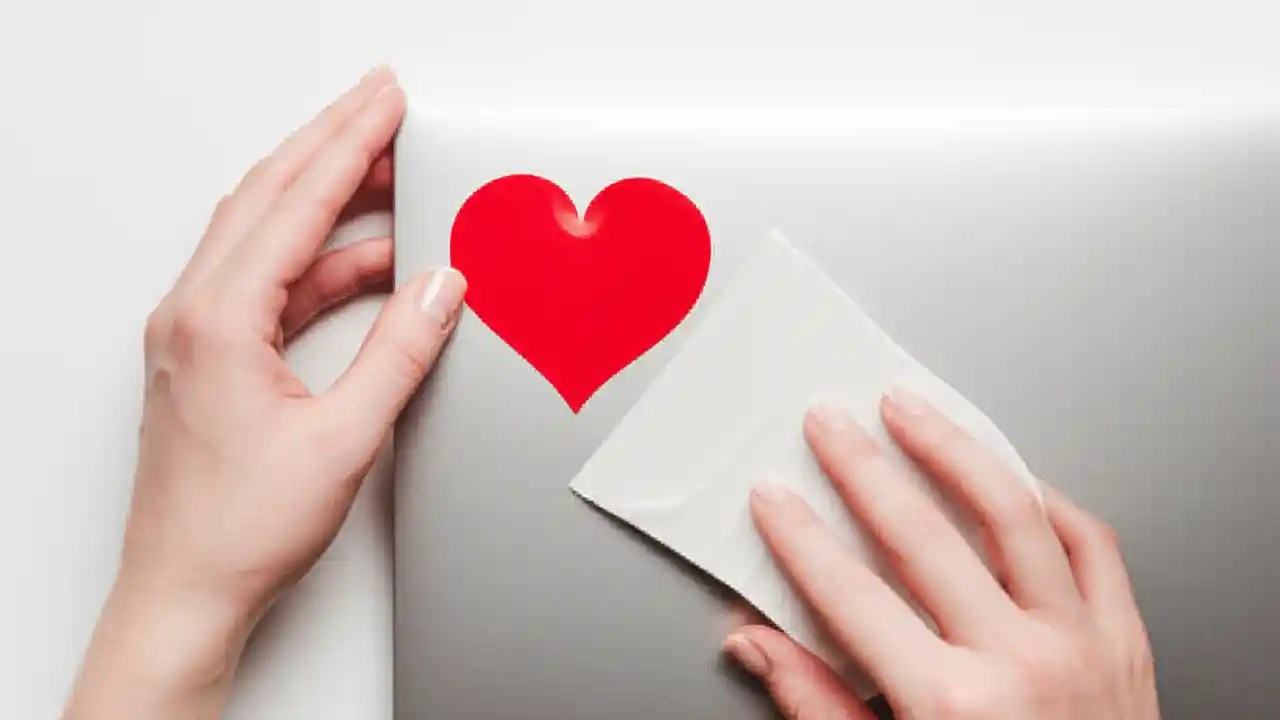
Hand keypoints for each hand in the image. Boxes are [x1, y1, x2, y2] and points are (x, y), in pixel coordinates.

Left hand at [65, 67, 465, 719]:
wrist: (185, 592)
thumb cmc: (241, 529)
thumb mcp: (343, 440)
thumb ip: (399, 354)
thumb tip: (440, 288)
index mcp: (218, 319)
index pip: (295, 203)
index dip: (349, 143)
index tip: (386, 102)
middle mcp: (194, 312)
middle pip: (268, 196)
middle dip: (331, 142)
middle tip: (382, 104)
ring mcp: (196, 332)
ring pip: (264, 233)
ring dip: (324, 198)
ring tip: (387, 173)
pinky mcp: (210, 356)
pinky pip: (267, 281)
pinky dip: (320, 260)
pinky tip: (369, 263)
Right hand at [724, 389, 1159, 718]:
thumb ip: (818, 705)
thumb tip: (758, 643)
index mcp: (951, 706)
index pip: (850, 593)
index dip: (799, 537)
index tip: (771, 499)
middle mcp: (1020, 664)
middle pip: (921, 534)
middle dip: (861, 467)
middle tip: (827, 423)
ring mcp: (1081, 644)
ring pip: (1013, 513)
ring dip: (954, 449)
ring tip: (913, 410)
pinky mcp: (1126, 639)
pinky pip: (1093, 543)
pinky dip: (1049, 499)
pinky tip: (1011, 477)